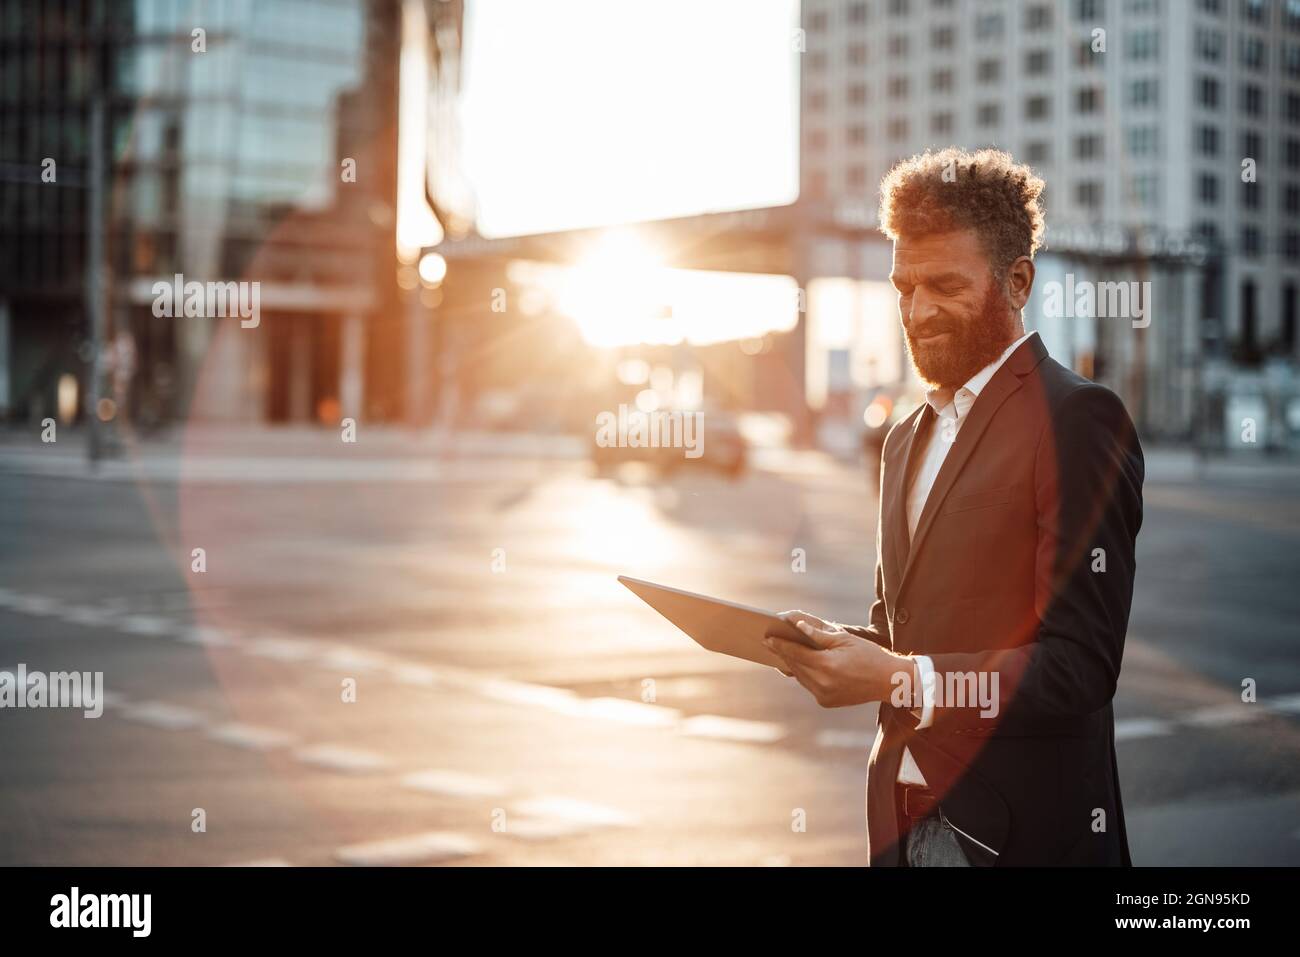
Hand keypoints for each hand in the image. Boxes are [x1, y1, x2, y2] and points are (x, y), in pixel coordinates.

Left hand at [765, 611, 917, 708]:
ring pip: (800, 676)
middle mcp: (823, 683)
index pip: (796, 653)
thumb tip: (797, 626)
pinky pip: (808, 685)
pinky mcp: (826, 702)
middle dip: (782, 653)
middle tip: (768, 642)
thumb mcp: (845, 639)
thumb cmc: (869, 655)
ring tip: (779, 651)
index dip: (780, 644)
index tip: (767, 637)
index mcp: (827, 666)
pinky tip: (797, 664)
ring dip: (790, 664)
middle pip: (794, 665)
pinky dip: (803, 674)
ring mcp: (824, 695)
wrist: (888, 681)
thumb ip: (819, 634)